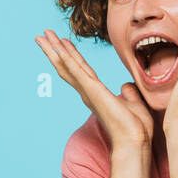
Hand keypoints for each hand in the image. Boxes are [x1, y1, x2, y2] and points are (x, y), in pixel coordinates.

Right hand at [36, 30, 152, 149]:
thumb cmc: (135, 129)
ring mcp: (88, 91)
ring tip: (42, 36)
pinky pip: (76, 70)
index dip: (70, 55)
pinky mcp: (92, 90)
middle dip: (54, 49)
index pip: (80, 70)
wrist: (134, 141)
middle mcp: (87, 92)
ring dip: (54, 49)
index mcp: (96, 94)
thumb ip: (128, 93)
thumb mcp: (134, 104)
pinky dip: (66, 57)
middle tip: (42, 35)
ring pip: (66, 65)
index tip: (61, 42)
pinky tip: (57, 45)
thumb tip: (126, 85)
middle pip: (67, 66)